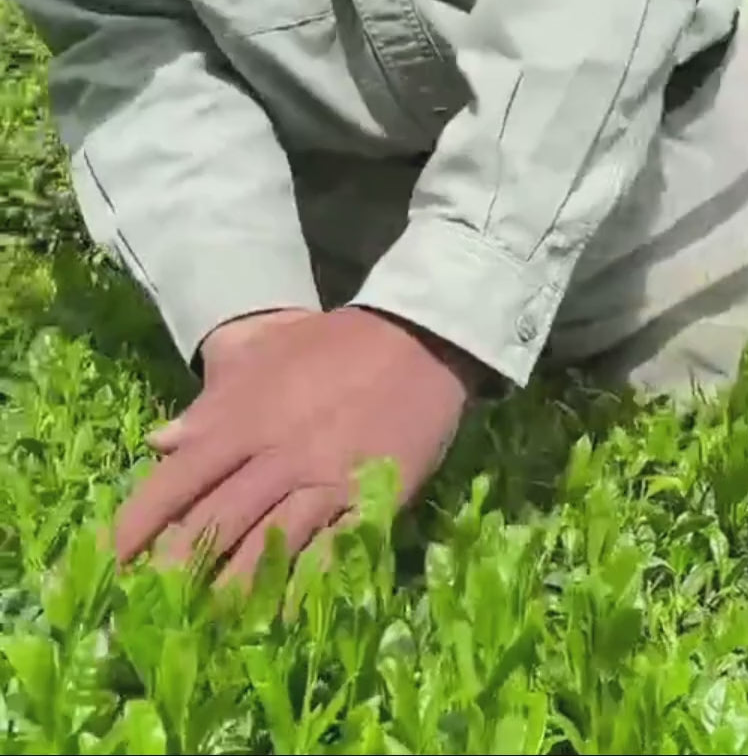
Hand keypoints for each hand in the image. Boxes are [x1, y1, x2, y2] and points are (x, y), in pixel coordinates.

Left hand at [114, 308, 479, 583]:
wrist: (419, 337)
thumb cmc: (339, 342)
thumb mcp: (269, 354)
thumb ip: (214, 401)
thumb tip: (159, 440)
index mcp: (245, 419)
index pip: (177, 481)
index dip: (139, 523)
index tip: (111, 557)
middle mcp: (276, 457)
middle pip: (213, 524)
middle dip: (175, 571)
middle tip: (149, 607)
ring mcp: (323, 481)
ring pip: (265, 548)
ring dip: (230, 591)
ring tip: (202, 626)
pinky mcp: (367, 499)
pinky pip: (328, 553)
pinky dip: (301, 586)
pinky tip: (279, 614)